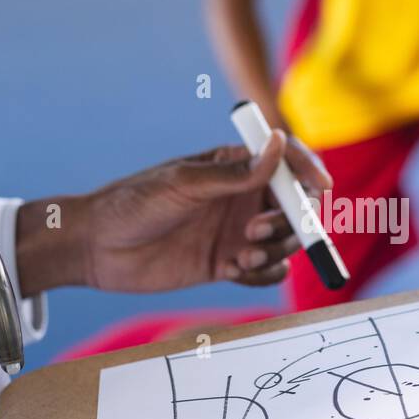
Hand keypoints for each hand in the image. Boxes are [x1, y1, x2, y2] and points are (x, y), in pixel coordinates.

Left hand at [16, 131, 331, 295]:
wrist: (98, 248)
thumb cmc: (133, 203)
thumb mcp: (184, 184)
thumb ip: (235, 173)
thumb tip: (278, 144)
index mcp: (233, 167)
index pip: (286, 162)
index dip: (309, 172)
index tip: (321, 188)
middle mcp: (241, 198)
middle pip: (294, 206)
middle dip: (289, 221)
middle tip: (256, 231)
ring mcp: (236, 232)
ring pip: (284, 241)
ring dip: (276, 250)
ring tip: (243, 257)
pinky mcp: (228, 264)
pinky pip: (267, 271)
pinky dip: (265, 274)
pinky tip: (239, 271)